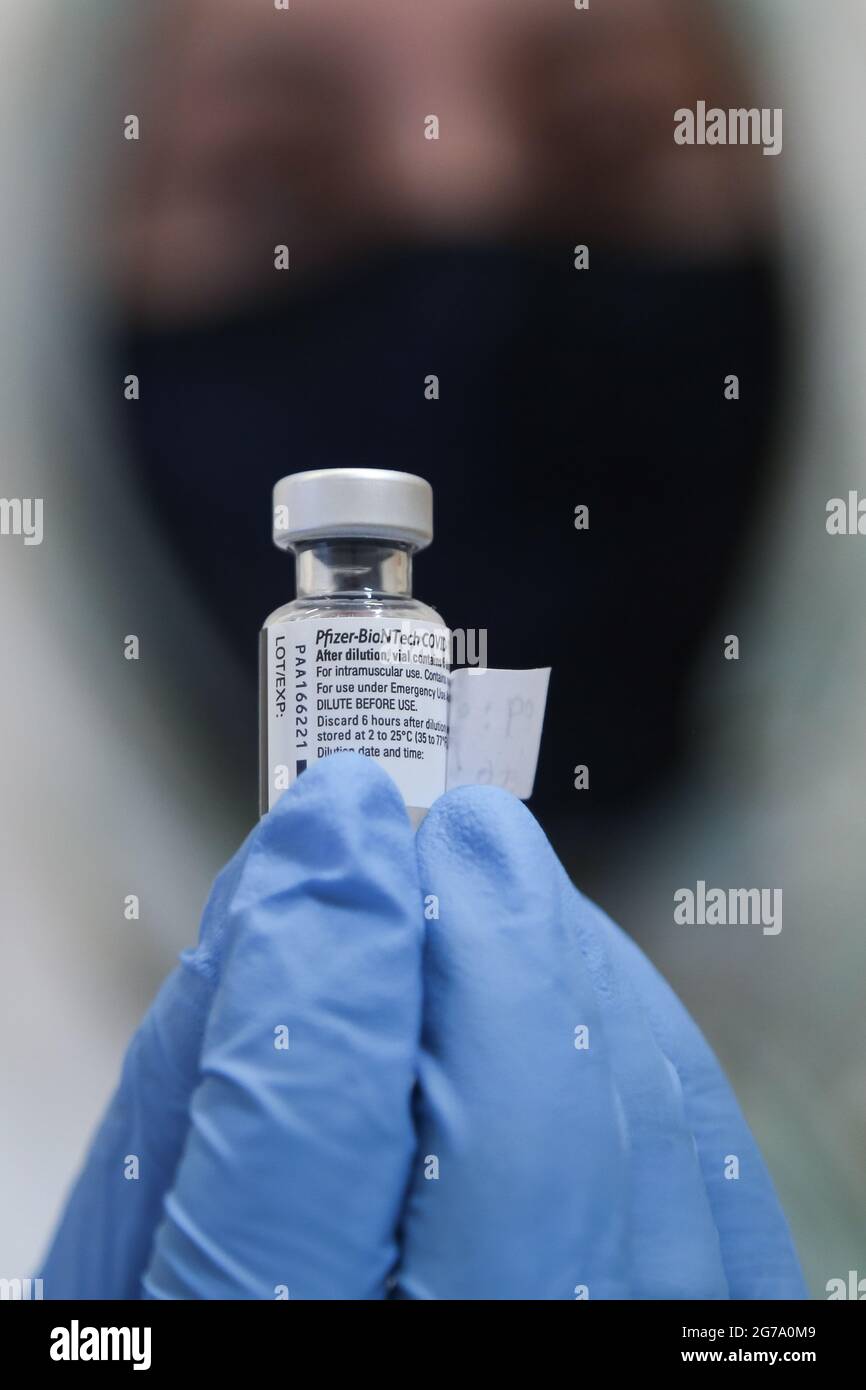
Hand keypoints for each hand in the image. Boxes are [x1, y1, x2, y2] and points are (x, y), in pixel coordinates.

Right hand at [40, 753, 804, 1298]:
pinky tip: (580, 971)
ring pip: (640, 1136)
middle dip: (492, 934)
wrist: (364, 1362)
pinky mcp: (689, 1336)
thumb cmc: (220, 1324)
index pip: (306, 1128)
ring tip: (505, 881)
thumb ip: (190, 1070)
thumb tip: (301, 873)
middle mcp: (479, 1361)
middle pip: (522, 1133)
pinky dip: (646, 1045)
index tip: (338, 813)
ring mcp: (613, 1351)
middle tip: (453, 824)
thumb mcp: (137, 1245)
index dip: (331, 938)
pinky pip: (715, 1178)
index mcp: (280, 1347)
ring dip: (573, 969)